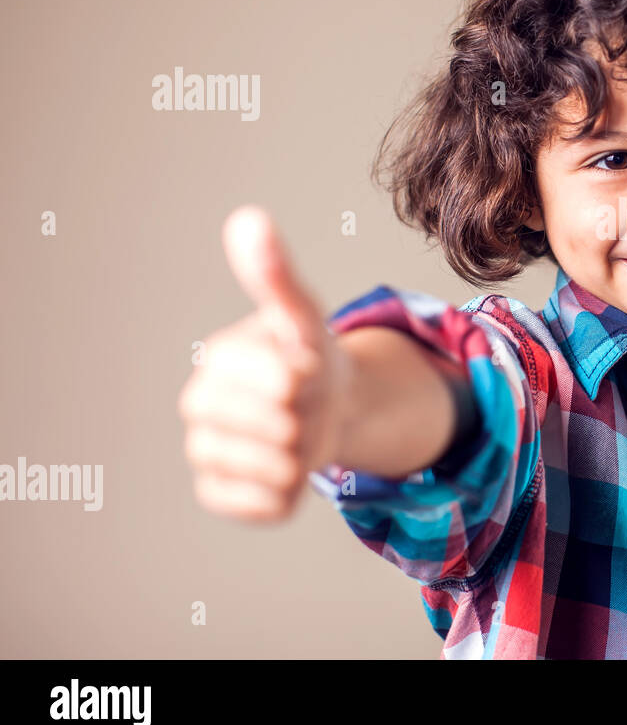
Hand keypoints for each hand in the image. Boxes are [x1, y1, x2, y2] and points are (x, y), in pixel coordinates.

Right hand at [178, 205, 353, 522]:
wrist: (328, 405)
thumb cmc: (312, 355)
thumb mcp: (303, 315)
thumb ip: (276, 275)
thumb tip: (248, 218)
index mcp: (219, 360)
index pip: (278, 382)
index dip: (306, 380)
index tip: (305, 369)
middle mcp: (200, 406)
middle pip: (275, 428)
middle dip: (308, 418)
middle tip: (305, 405)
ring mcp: (206, 451)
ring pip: (269, 469)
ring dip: (302, 456)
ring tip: (300, 435)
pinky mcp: (218, 493)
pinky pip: (261, 506)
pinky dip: (286, 495)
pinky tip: (289, 472)